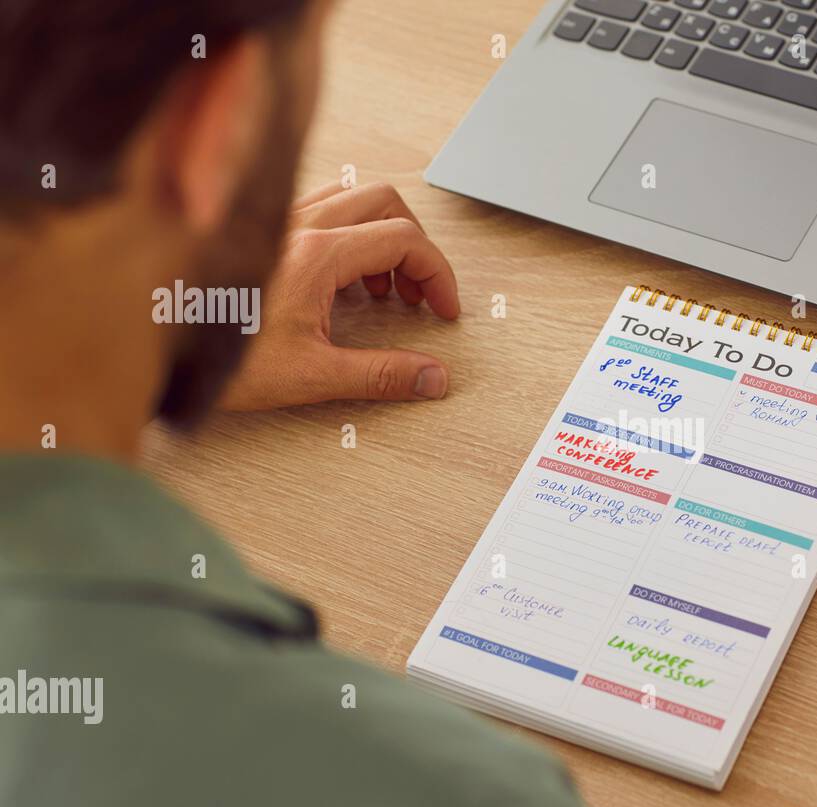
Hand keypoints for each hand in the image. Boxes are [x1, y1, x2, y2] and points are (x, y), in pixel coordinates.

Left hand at [218, 181, 459, 410]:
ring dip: (382, 236)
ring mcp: (277, 224)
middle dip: (416, 248)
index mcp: (318, 254)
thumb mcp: (312, 376)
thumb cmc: (217, 357)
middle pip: (386, 203)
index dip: (437, 273)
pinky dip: (348, 234)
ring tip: (382, 290)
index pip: (403, 239)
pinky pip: (319, 208)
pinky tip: (339, 281)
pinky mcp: (260, 233)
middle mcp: (298, 226)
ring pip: (352, 198)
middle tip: (420, 295)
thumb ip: (381, 375)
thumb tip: (431, 378)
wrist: (151, 347)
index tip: (444, 309)